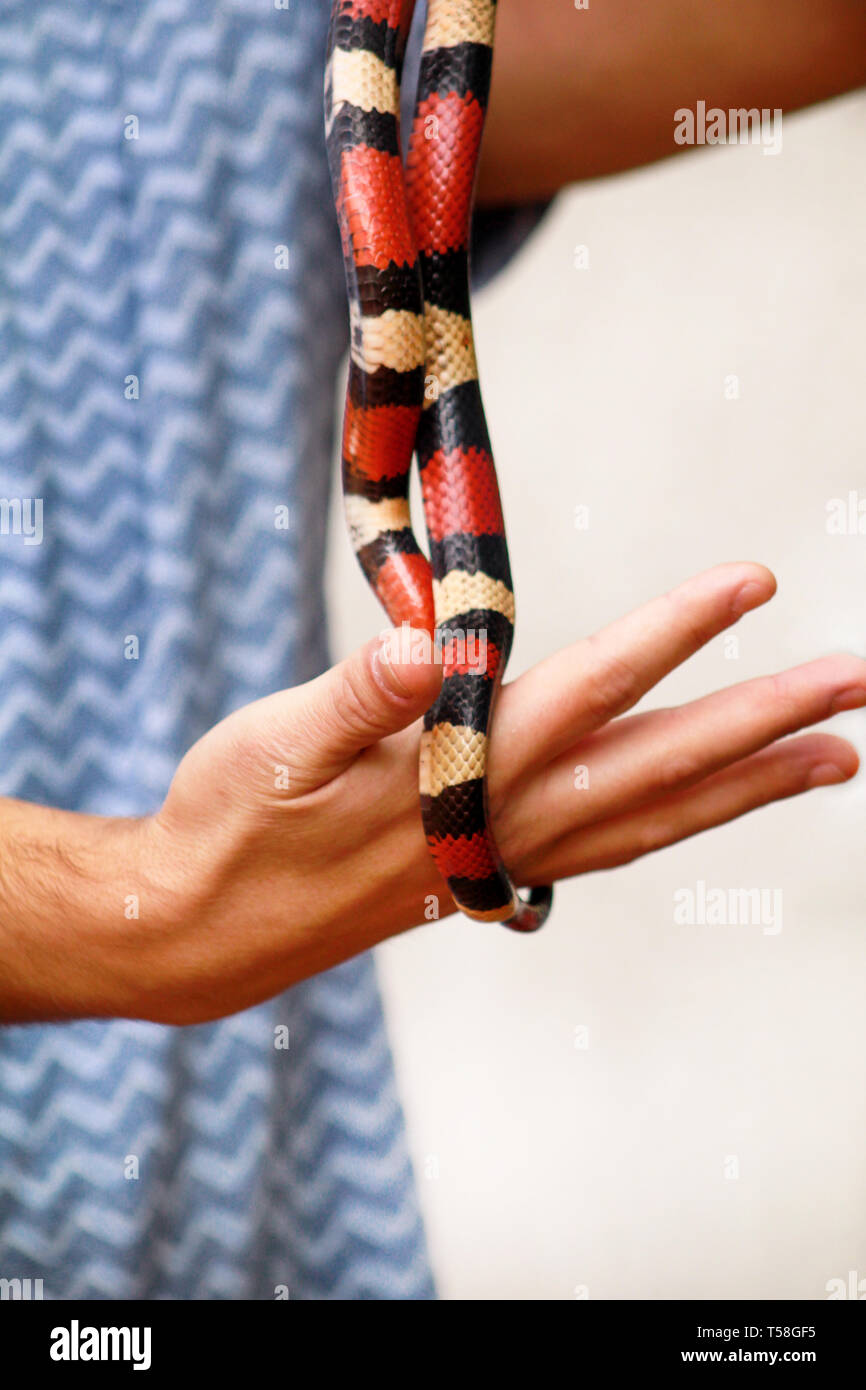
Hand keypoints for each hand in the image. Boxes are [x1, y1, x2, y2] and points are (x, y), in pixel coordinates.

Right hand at [133, 561, 862, 1023]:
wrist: (201, 932)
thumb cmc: (228, 824)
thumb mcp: (271, 745)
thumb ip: (357, 694)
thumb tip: (428, 644)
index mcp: (456, 769)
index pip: (586, 688)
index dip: (671, 633)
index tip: (750, 585)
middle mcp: (499, 817)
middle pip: (657, 767)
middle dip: (762, 724)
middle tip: (854, 689)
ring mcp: (503, 854)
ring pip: (655, 821)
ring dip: (749, 788)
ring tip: (834, 761)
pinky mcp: (489, 872)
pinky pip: (612, 847)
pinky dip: (683, 823)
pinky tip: (713, 805)